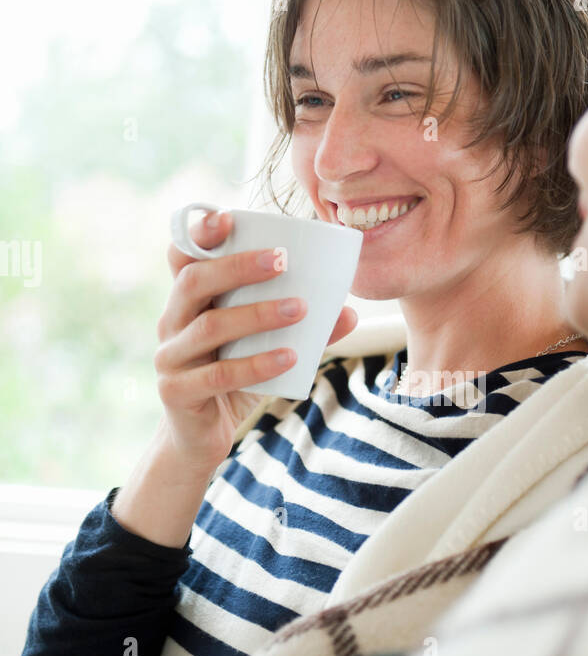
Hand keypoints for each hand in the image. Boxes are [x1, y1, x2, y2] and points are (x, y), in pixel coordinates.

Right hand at [154, 209, 357, 474]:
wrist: (201, 439)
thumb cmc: (233, 381)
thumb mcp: (264, 349)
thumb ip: (300, 329)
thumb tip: (349, 312)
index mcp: (187, 302)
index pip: (182, 257)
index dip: (198, 234)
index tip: (228, 216)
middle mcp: (170, 322)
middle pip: (194, 282)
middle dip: (237, 266)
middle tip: (282, 260)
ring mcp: (169, 358)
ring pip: (209, 327)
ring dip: (257, 314)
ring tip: (300, 309)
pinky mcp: (176, 392)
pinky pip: (218, 375)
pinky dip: (256, 364)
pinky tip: (289, 357)